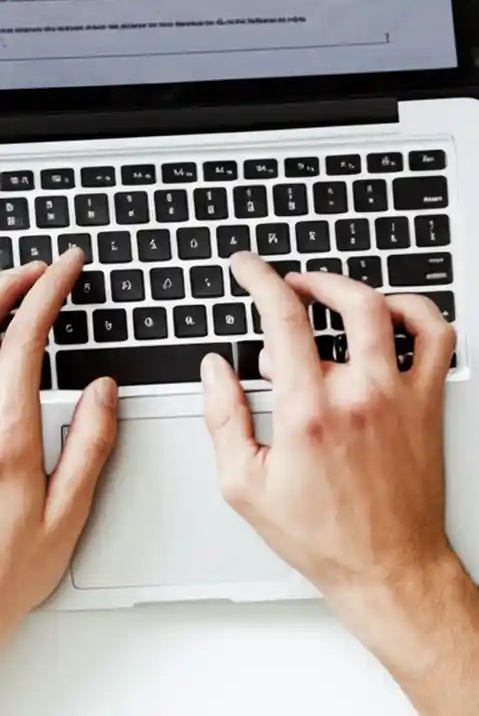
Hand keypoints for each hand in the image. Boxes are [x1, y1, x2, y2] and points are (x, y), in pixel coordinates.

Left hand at [0, 253, 117, 642]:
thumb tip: (102, 390)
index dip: (47, 294)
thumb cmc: (5, 575)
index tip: (67, 269)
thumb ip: (89, 446)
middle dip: (8, 286)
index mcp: (5, 438)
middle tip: (40, 271)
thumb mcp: (67, 516)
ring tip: (11, 296)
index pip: (22, 343)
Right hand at [199, 253, 457, 605]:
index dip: (260, 280)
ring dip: (356, 290)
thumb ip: (223, 418)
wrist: (387, 565)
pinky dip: (419, 313)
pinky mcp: (429, 404)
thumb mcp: (244, 486)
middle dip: (305, 282)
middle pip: (340, 302)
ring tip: (333, 294)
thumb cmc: (323, 535)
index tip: (248, 268)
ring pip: (388, 311)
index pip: (282, 319)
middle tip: (287, 285)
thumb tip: (214, 368)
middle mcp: (359, 395)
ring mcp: (401, 396)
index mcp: (308, 413)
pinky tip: (394, 315)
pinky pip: (438, 338)